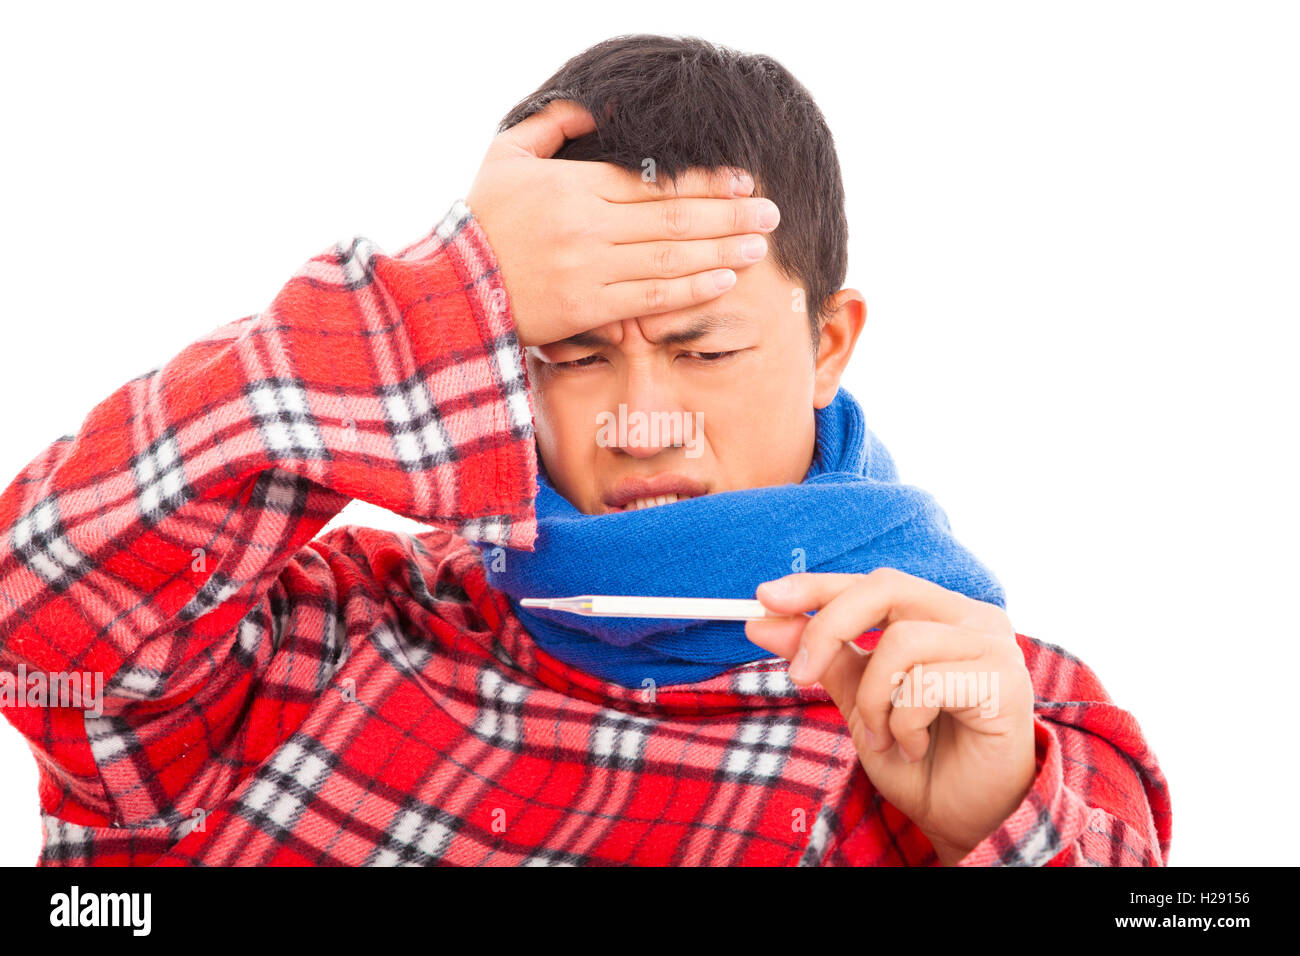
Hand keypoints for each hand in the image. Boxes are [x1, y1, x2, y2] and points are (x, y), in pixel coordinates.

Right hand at [464, 98, 779, 347]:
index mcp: (573, 185)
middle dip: (730, 214)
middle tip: (772, 211)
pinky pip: (650, 298)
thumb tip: (596, 104)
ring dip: (722, 250)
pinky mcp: (587, 308)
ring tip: (760, 244)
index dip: (704, 181)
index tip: (742, 181)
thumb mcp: (505, 156)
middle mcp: (588, 226)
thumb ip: (553, 125)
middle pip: (673, 218)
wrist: (450, 289)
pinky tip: (724, 279)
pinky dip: (691, 288)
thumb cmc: (479, 221)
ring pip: (670, 258)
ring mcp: (589, 269)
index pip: (654, 181)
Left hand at [745, 568, 1036, 863]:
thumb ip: (823, 657)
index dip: (817, 586)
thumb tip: (761, 622)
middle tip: (799, 676)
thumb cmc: (920, 757)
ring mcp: (993, 645)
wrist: (965, 819)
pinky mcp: (1004, 679)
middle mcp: (971, 617)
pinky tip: (914, 748)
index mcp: (938, 614)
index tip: (764, 598)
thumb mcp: (858, 701)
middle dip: (829, 628)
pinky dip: (902, 724)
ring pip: (900, 641)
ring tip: (882, 738)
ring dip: (873, 700)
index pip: (872, 583)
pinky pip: (925, 683)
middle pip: (885, 588)